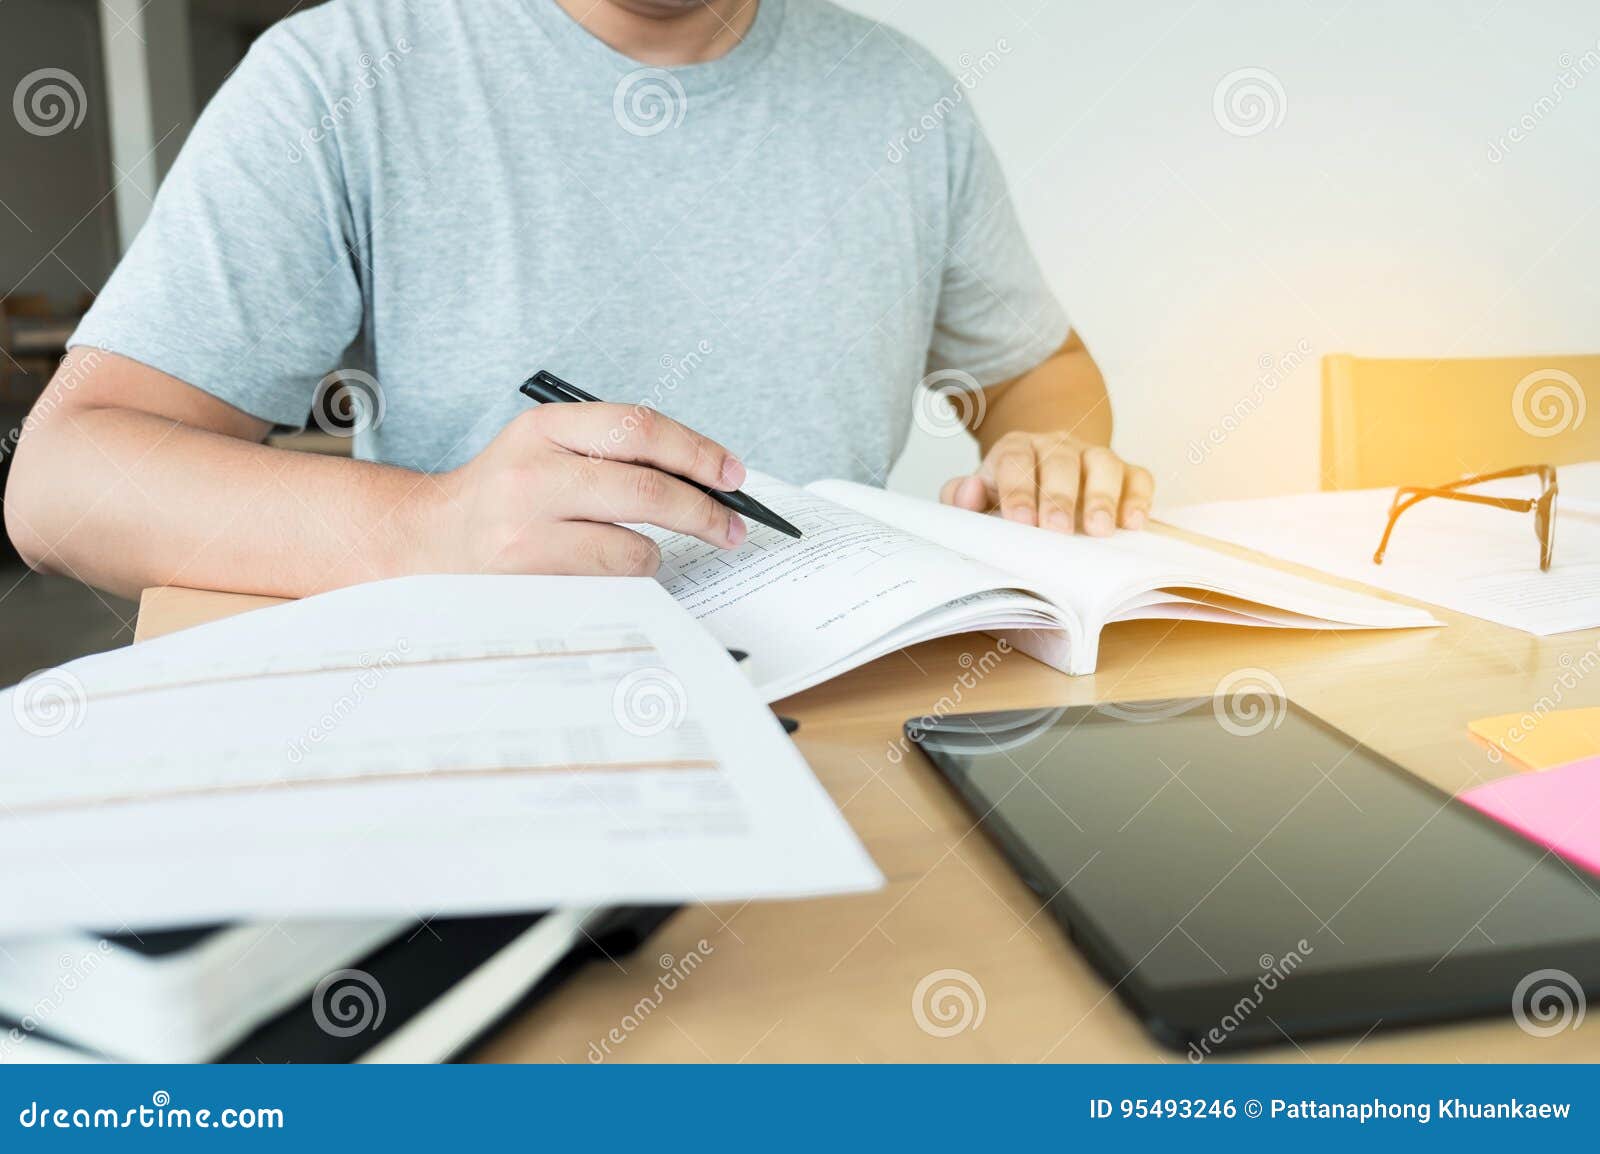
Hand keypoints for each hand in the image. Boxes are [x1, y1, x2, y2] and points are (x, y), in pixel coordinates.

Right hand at [425, 405, 746, 575]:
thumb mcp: (545, 452)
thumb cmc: (503, 499)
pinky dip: (629, 576)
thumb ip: (611, 453)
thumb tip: (703, 478)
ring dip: (660, 552)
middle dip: (704, 510)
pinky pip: (611, 577)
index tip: (731, 473)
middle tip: (732, 527)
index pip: (640, 428)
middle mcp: (534, 470)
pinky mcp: (529, 572)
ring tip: (651, 552)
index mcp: (545, 427)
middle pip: (648, 486)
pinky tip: (612, 571)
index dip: (696, 450)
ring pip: (635, 541)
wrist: (425, 541)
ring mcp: (528, 525)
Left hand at [939, 431, 1153, 535]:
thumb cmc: (1011, 492)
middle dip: (1060, 495)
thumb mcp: (980, 494)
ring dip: (1102, 496)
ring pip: (1103, 463)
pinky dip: (1139, 497)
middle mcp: (1057, 446)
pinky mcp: (1124, 472)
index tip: (1021, 521)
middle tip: (1058, 529)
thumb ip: (962, 495)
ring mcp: (1093, 456)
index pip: (1015, 461)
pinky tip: (1133, 523)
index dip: (1018, 490)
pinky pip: (1138, 476)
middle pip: (1060, 461)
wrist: (1045, 470)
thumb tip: (968, 490)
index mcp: (1017, 449)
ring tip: (1099, 530)